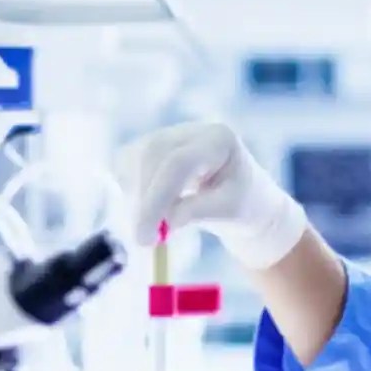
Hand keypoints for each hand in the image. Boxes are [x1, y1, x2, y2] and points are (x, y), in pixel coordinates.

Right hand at [116, 122, 307, 269]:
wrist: (243, 196)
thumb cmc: (242, 204)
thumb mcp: (228, 212)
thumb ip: (196, 212)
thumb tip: (163, 219)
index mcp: (219, 140)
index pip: (178, 163)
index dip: (156, 199)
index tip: (144, 237)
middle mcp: (191, 131)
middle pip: (152, 156)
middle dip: (144, 200)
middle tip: (145, 239)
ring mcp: (170, 135)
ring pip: (134, 160)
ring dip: (136, 198)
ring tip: (154, 227)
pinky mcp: (152, 147)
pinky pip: (127, 165)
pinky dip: (131, 191)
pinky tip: (149, 211)